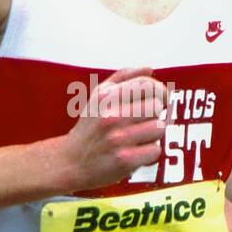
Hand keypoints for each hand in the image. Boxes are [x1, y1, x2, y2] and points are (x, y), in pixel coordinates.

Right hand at [62, 66, 166, 190]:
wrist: (70, 163)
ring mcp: (118, 139)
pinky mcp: (124, 160)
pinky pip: (155, 150)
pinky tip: (136, 152)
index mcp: (105, 97)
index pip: (146, 84)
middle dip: (156, 114)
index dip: (161, 90)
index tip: (162, 99)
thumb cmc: (89, 128)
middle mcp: (111, 116)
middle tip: (147, 121)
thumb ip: (123, 78)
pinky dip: (149, 153)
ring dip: (153, 134)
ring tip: (140, 137)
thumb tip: (149, 69)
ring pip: (159, 128)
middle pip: (156, 106)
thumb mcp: (97, 97)